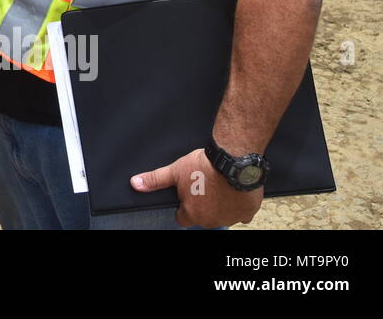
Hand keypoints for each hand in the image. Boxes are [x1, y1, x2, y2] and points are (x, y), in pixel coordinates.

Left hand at [131, 149, 262, 227]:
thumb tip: (135, 183)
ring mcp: (230, 218)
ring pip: (222, 215)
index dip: (183, 206)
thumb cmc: (204, 167)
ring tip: (218, 185)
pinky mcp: (247, 212)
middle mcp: (211, 220)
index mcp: (192, 214)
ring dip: (220, 205)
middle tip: (203, 186)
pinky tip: (234, 191)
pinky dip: (238, 204)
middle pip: (202, 217)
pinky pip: (241, 213)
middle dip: (202, 205)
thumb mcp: (175, 171)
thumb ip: (155, 180)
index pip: (182, 218)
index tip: (186, 195)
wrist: (234, 161)